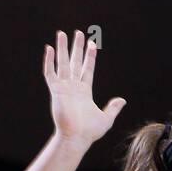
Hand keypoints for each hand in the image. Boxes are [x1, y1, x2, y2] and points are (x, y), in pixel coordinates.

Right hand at [44, 29, 125, 145]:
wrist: (77, 138)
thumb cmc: (90, 132)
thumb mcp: (106, 118)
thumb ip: (113, 107)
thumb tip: (122, 100)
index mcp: (85, 91)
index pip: (87, 69)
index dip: (90, 57)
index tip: (92, 43)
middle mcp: (74, 87)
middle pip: (74, 62)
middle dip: (76, 47)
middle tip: (77, 32)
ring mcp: (64, 87)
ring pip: (62, 63)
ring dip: (61, 48)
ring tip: (61, 33)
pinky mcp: (56, 91)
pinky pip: (50, 73)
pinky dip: (49, 61)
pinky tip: (49, 49)